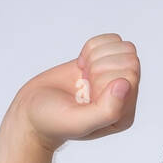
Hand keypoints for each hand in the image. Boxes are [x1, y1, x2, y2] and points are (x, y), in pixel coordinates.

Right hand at [12, 33, 140, 151]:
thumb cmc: (53, 120)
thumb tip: (126, 85)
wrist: (32, 111)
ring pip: (122, 46)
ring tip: (83, 75)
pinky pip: (111, 40)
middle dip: (99, 66)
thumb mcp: (79, 122)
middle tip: (83, 84)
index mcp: (125, 115)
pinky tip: (82, 66)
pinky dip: (92, 47)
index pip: (130, 77)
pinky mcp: (104, 62)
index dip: (103, 78)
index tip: (85, 93)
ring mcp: (116, 77)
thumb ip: (107, 110)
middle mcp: (126, 97)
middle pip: (129, 58)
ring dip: (96, 56)